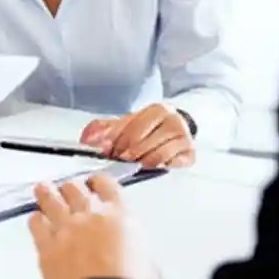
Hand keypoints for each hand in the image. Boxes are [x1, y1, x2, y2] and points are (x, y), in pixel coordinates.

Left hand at [29, 174, 158, 278]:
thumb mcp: (146, 260)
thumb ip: (131, 242)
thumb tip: (129, 250)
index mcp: (120, 216)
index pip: (106, 184)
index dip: (98, 181)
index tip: (94, 182)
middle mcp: (91, 215)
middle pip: (74, 187)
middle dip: (71, 188)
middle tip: (68, 190)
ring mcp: (66, 228)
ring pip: (50, 198)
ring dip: (47, 193)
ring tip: (43, 189)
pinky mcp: (47, 246)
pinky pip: (35, 223)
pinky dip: (36, 219)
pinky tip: (37, 219)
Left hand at [80, 103, 194, 167]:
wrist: (174, 131)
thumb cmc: (147, 129)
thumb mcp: (124, 125)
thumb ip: (103, 129)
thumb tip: (87, 140)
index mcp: (156, 110)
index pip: (133, 128)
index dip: (118, 142)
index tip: (108, 151)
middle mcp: (173, 121)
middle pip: (145, 141)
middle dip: (128, 154)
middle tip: (119, 160)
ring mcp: (184, 138)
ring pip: (159, 154)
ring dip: (143, 162)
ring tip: (134, 165)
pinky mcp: (190, 154)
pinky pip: (173, 163)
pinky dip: (160, 166)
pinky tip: (152, 167)